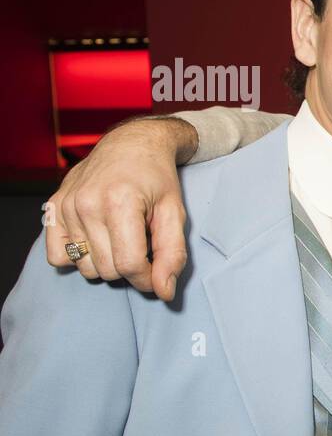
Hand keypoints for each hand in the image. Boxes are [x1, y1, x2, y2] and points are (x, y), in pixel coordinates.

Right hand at [43, 117, 196, 300]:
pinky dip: (78, 257)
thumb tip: (164, 292)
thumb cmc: (157, 178)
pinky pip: (57, 257)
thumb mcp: (175, 213)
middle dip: (130, 269)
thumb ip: (172, 254)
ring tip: (121, 239)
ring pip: (85, 267)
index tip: (157, 273)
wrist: (132, 144)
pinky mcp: (53, 208)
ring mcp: (66, 206)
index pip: (129, 265)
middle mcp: (86, 204)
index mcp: (120, 203)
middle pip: (108, 269)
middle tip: (142, 247)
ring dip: (106, 263)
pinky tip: (97, 240)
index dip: (147, 279)